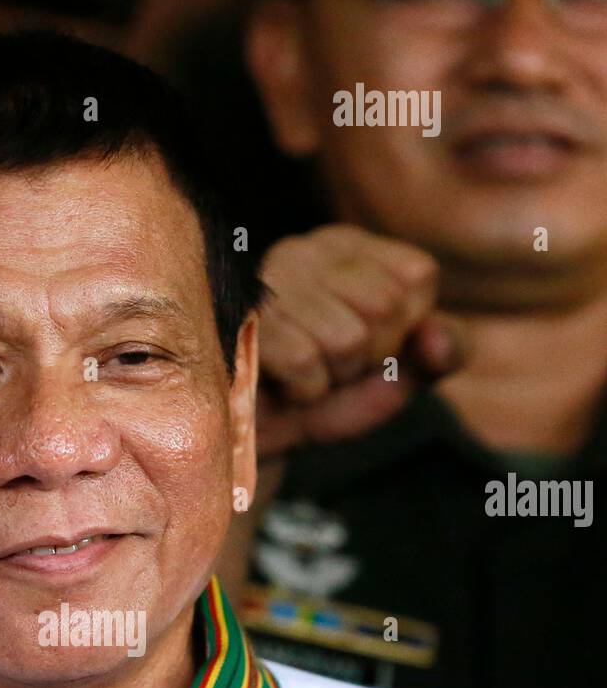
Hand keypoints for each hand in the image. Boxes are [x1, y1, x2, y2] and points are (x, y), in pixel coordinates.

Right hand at [256, 224, 467, 454]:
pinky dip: (304, 392)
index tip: (368, 348)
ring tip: (308, 376)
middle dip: (367, 358)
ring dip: (333, 378)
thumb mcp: (403, 372)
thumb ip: (445, 350)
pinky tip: (285, 387)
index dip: (404, 331)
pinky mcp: (243, 321)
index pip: (417, 276)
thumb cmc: (331, 396)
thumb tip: (435, 338)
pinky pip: (305, 362)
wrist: (265, 439)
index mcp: (350, 248)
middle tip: (333, 367)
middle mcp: (308, 250)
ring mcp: (270, 281)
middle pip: (384, 306)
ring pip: (346, 338)